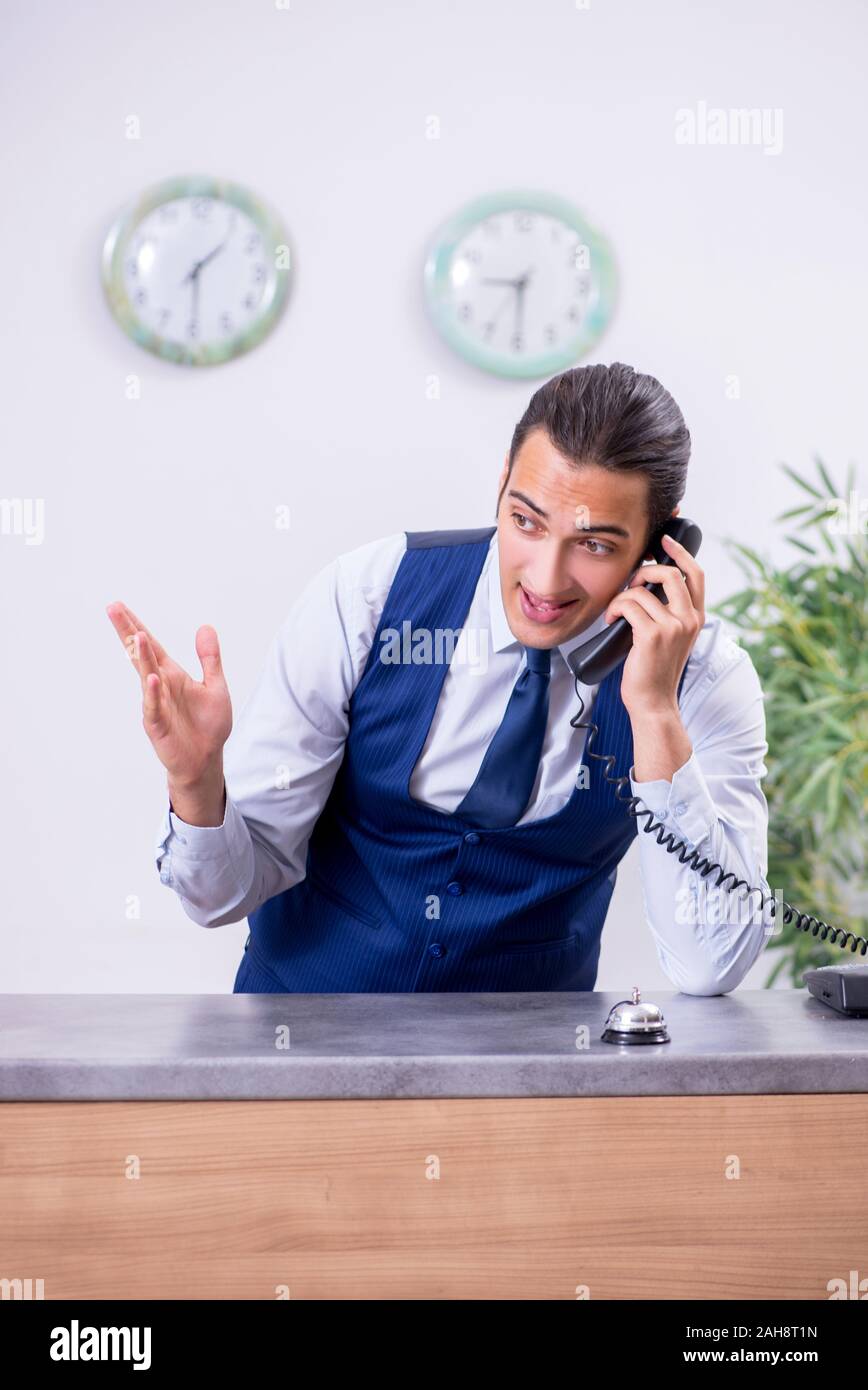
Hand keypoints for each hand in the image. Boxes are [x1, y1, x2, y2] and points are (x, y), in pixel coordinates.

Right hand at [106, 602, 231, 786]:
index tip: (119, 606)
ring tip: (136, 636)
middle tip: (113, 609)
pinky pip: (153, 707)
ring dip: (141, 657)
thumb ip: (209, 658)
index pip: (151, 646)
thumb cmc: (208, 725)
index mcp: (172, 675)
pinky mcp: (158, 725)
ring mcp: (156, 704)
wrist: (206, 760)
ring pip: (146, 677)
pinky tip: (151, 678)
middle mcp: (160, 686)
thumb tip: (205, 627)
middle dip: (127, 632)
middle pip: (140, 655)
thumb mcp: (215, 686)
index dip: (135, 626)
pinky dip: (152, 693)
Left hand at [603, 532, 705, 718]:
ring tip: (614, 613)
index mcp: (696, 618)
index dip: (680, 553)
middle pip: (670, 573)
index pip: (696, 575)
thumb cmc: (655, 671)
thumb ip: (668, 614)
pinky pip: (628, 605)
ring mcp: (673, 627)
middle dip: (644, 570)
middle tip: (630, 584)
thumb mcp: (671, 639)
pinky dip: (615, 608)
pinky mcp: (652, 635)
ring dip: (621, 597)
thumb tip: (645, 587)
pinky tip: (610, 620)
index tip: (664, 541)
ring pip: (641, 591)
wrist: (654, 702)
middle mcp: (689, 619)